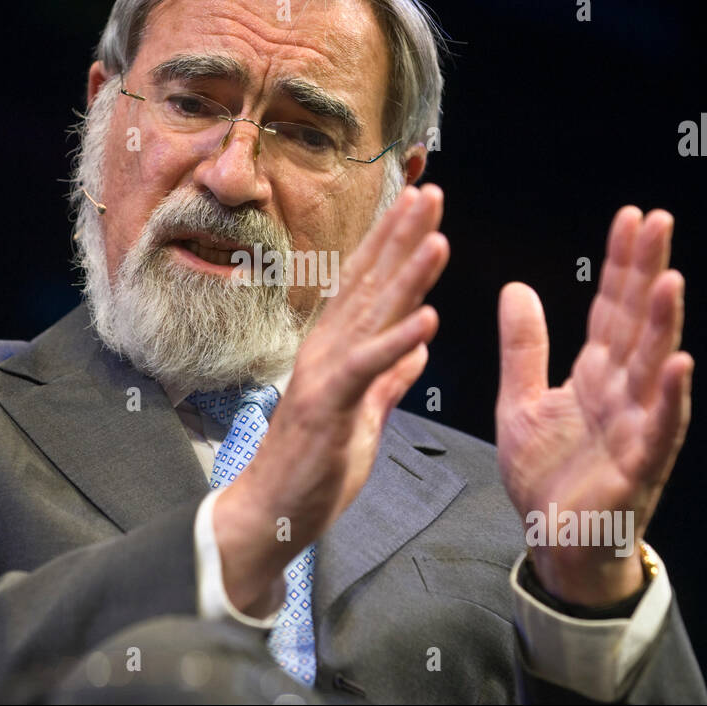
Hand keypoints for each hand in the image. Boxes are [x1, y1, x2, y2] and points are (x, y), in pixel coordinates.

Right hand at [215, 184, 449, 614]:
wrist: (269, 513)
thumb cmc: (312, 469)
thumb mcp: (365, 417)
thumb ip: (390, 379)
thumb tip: (419, 348)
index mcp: (337, 350)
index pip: (370, 285)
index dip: (396, 243)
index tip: (421, 206)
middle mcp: (327, 349)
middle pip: (371, 283)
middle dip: (402, 236)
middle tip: (431, 192)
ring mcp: (324, 373)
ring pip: (372, 315)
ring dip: (407, 274)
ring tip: (437, 236)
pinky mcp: (327, 404)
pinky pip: (367, 368)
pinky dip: (398, 343)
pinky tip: (429, 319)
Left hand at [496, 206, 692, 606]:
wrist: (554, 543)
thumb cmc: (547, 477)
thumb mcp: (519, 401)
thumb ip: (523, 347)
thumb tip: (517, 287)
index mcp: (596, 376)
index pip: (611, 309)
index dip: (620, 265)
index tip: (631, 218)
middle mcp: (623, 393)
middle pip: (638, 324)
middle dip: (646, 273)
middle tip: (658, 221)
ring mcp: (636, 427)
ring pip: (654, 367)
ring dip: (663, 324)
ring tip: (669, 278)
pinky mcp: (638, 467)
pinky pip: (659, 429)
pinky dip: (669, 398)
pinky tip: (680, 364)